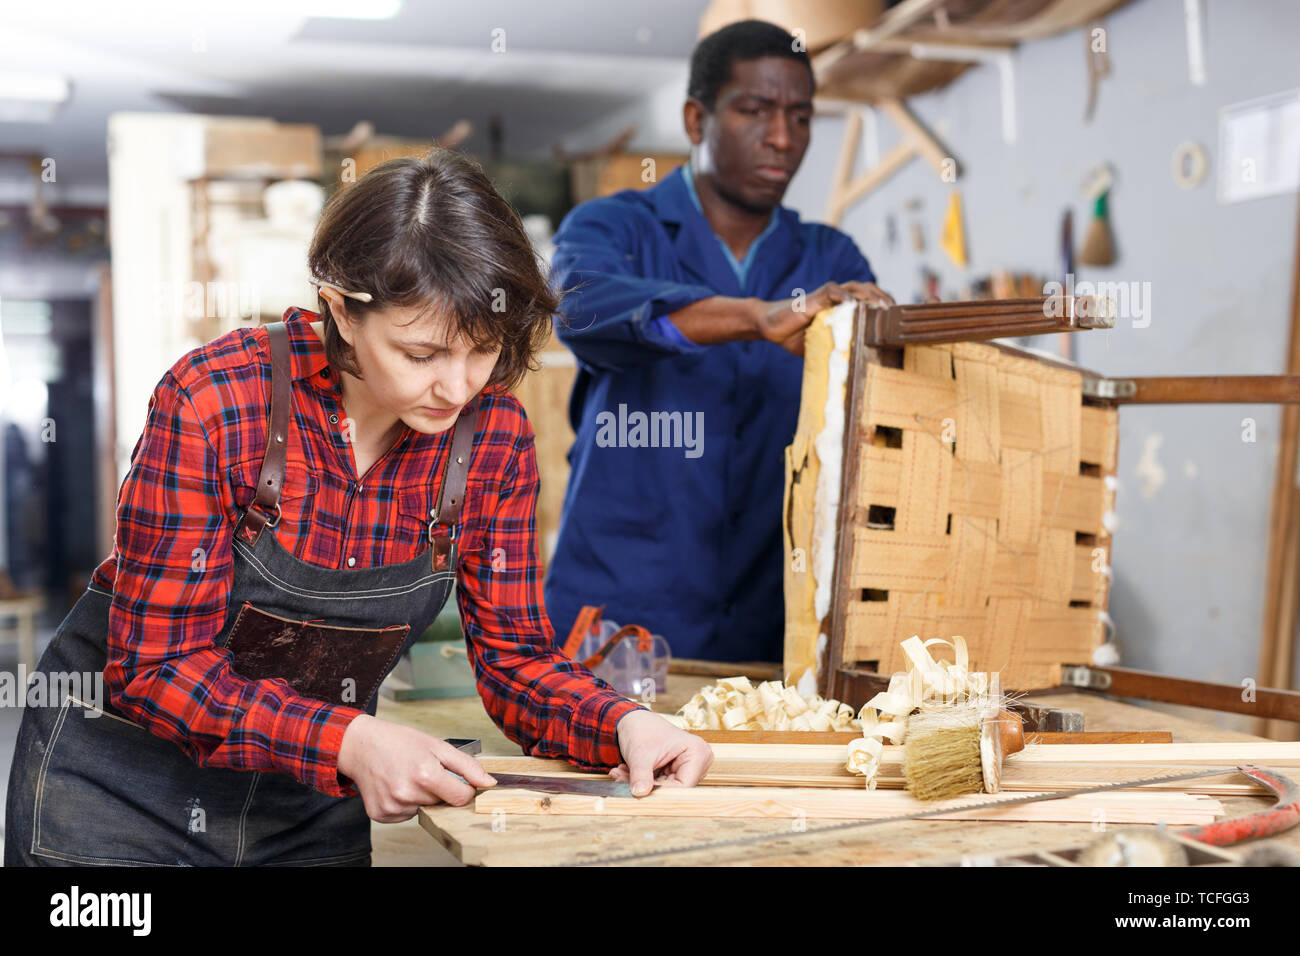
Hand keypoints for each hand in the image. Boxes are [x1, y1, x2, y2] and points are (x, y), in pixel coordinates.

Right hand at [337, 714, 497, 822]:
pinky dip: (406, 804)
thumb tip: (489, 783)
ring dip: (422, 797)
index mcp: (425, 775)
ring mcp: (393, 807)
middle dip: (439, 789)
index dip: (462, 788)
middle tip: (423, 770)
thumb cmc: (398, 741)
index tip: (453, 778)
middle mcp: (408, 794)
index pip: (461, 797)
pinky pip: (406, 815)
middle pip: (442, 803)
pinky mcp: (381, 815)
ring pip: (424, 809)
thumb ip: (467, 766)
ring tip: (407, 776)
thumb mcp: (437, 745)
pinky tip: (396, 786)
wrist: (360, 745)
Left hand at [608, 709, 713, 796]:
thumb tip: (639, 793)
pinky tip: (626, 773)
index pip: (683, 785)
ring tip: (621, 773)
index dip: (661, 792)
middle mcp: (698, 762)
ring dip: (642, 785)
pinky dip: (643, 782)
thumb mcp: (640, 754)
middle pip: (674, 789)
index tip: (638, 793)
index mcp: (697, 752)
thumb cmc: (642, 729)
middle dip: (647, 787)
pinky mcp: (676, 773)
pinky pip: (660, 786)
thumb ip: (641, 776)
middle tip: (622, 779)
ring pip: (664, 789)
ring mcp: (688, 768)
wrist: (634, 720)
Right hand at [760, 281, 896, 356]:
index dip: (885, 307)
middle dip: (884, 299)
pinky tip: (853, 303)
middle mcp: (839, 299)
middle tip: (896, 313)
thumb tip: (856, 369)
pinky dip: (844, 295)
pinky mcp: (815, 297)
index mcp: (843, 309)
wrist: (771, 327)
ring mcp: (828, 296)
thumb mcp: (823, 346)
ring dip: (870, 295)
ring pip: (855, 287)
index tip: (898, 319)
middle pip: (869, 291)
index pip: (870, 302)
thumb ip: (838, 349)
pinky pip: (833, 290)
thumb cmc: (797, 337)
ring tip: (882, 306)